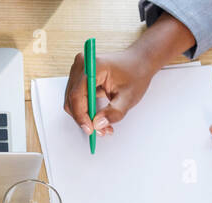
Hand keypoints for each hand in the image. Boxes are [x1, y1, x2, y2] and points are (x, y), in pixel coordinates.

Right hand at [63, 13, 193, 134]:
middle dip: (84, 118)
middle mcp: (82, 65)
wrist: (139, 63)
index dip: (81, 115)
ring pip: (72, 101)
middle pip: (72, 99)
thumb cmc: (136, 74)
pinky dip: (86, 111)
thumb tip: (98, 124)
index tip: (90, 129)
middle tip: (99, 130)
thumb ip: (114, 112)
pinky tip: (98, 116)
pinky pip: (76, 99)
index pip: (77, 95)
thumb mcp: (129, 96)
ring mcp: (79, 71)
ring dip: (85, 116)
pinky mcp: (79, 77)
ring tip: (102, 124)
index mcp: (94, 66)